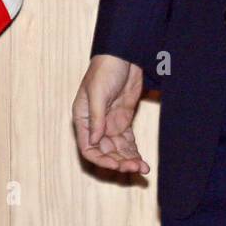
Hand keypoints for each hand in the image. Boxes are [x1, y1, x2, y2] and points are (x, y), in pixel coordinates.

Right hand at [72, 54, 149, 174]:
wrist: (123, 56)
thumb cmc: (104, 70)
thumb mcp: (98, 93)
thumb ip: (96, 117)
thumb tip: (95, 141)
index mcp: (83, 118)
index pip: (88, 147)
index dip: (101, 159)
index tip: (115, 165)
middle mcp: (96, 125)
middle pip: (105, 152)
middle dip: (119, 162)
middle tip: (135, 168)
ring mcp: (110, 124)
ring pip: (118, 151)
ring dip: (128, 161)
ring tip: (142, 168)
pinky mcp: (124, 121)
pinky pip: (128, 143)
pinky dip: (134, 153)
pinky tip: (142, 162)